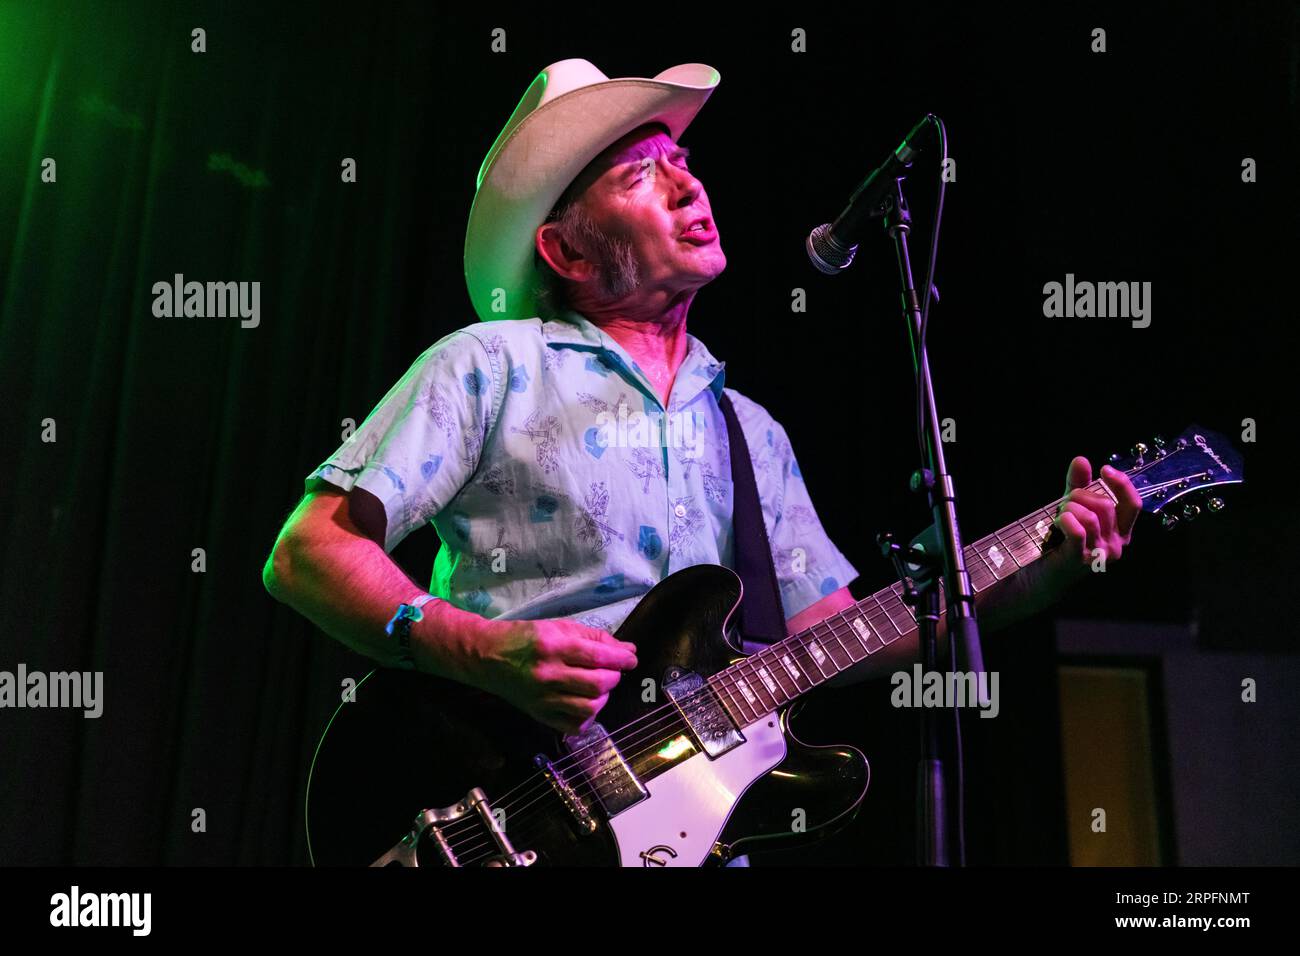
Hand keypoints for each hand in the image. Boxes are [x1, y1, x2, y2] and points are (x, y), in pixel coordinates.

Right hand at [468, 618, 637, 735]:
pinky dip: (587, 718)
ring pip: (589, 708)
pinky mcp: (539, 715)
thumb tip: (628, 651)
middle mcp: (549, 675)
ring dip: (603, 697)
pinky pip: (574, 726)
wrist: (487, 656)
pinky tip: (584, 704)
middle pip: (597, 684)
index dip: (622, 660)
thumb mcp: (559, 627)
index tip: (631, 660)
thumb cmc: (525, 637)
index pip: (598, 657)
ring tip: (598, 687)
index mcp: (554, 647)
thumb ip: (595, 638)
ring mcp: (543, 699)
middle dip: (613, 678)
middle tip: (611, 671)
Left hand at [1036, 456, 1142, 596]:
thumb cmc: (1060, 541)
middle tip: (1065, 501)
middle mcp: (1116, 545)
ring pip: (1091, 516)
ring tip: (1059, 514)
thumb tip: (1082, 459)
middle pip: (1105, 505)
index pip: (1133, 504)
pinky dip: (1065, 519)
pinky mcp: (1081, 560)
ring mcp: (1100, 554)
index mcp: (1120, 532)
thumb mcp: (1072, 508)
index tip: (1104, 469)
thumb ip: (1078, 485)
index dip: (1122, 484)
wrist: (1040, 575)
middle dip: (1081, 495)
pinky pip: (1078, 529)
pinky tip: (1057, 522)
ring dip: (1070, 508)